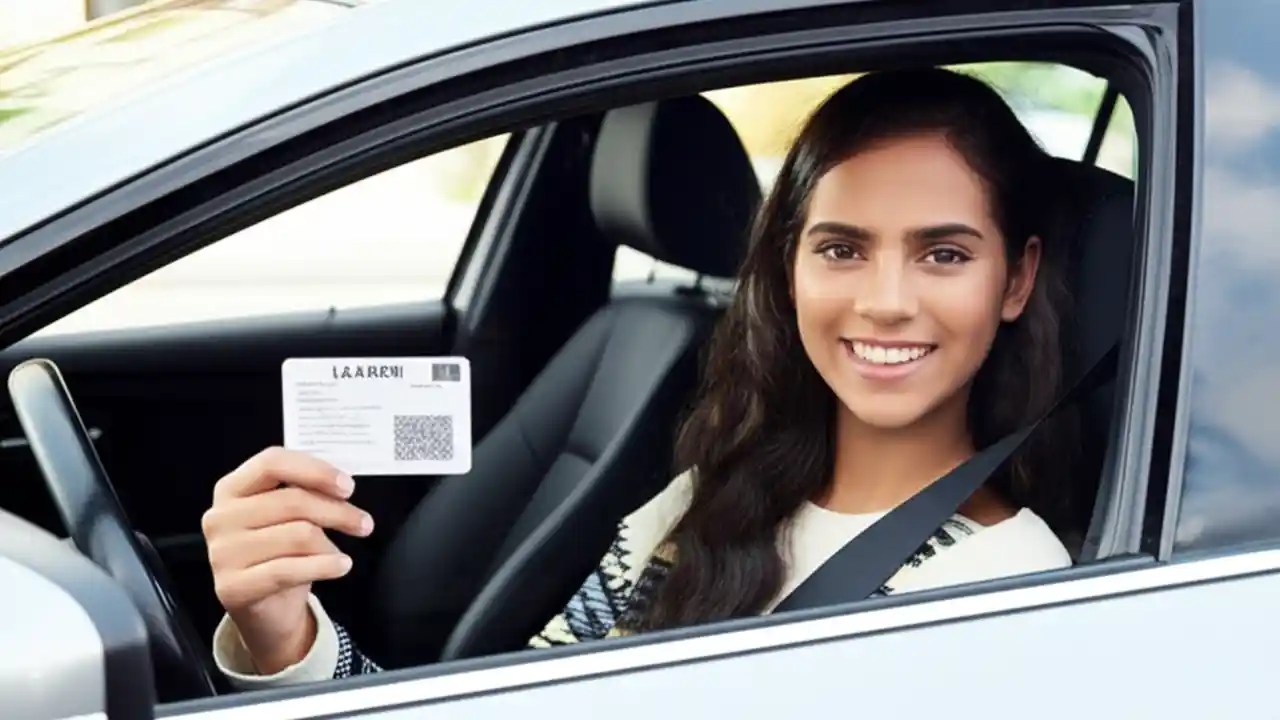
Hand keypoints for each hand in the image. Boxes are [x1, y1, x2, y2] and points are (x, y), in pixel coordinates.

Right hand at [203, 447, 372, 673]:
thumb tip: (340, 483)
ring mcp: (223, 553)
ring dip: (330, 545)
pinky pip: (291, 569)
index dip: (314, 470)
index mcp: (231, 489)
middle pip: (293, 501)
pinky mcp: (234, 587)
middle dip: (338, 512)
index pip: (272, 463)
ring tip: (338, 554)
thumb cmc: (278, 553)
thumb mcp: (285, 517)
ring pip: (298, 535)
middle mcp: (220, 517)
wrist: (264, 609)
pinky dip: (325, 566)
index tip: (347, 486)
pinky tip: (342, 565)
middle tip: (364, 523)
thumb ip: (303, 491)